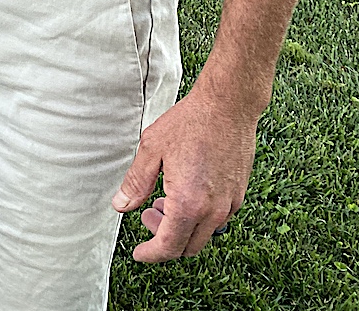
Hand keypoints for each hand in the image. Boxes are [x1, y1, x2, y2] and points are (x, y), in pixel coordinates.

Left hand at [111, 86, 257, 260]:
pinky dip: (199, 218)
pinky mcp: (238, 195)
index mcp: (188, 202)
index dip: (150, 254)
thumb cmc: (190, 122)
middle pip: (187, 247)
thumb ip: (135, 182)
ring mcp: (229, 205)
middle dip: (164, 239)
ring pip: (203, 235)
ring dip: (182, 229)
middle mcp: (212, 211)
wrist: (228, 105)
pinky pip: (217, 220)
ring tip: (164, 201)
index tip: (139, 253)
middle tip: (148, 215)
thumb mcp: (152, 148)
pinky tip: (186, 192)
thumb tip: (121, 206)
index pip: (168, 246)